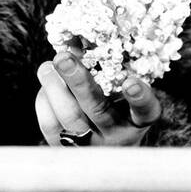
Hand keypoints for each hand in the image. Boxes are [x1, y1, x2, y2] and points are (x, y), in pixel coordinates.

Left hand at [34, 50, 161, 147]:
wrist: (102, 153)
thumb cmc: (115, 111)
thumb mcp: (121, 93)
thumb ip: (109, 70)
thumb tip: (77, 38)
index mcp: (137, 121)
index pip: (145, 110)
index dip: (140, 97)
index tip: (130, 82)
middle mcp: (116, 136)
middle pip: (97, 110)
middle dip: (78, 82)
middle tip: (63, 57)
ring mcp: (90, 146)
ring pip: (69, 117)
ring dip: (54, 87)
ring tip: (47, 67)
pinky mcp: (64, 150)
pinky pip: (49, 125)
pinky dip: (44, 100)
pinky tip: (48, 85)